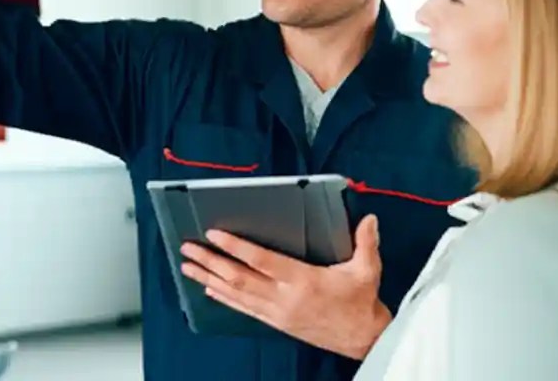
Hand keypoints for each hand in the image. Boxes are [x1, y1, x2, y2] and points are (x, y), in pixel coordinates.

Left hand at [179, 215, 389, 359]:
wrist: (364, 339)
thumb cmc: (362, 302)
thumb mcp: (367, 270)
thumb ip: (366, 243)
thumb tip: (369, 219)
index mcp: (303, 281)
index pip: (261, 260)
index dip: (236, 247)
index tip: (215, 234)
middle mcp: (285, 297)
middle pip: (239, 278)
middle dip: (211, 262)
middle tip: (188, 249)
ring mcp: (278, 313)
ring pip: (236, 295)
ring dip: (210, 280)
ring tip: (188, 268)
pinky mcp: (277, 323)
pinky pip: (245, 310)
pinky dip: (225, 299)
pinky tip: (209, 290)